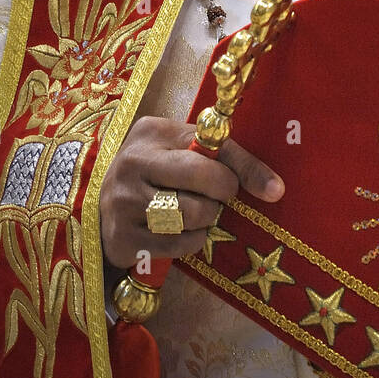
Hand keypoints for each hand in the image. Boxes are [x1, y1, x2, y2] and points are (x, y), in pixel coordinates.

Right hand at [99, 115, 284, 269]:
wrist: (102, 203)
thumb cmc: (157, 170)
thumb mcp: (186, 149)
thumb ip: (231, 159)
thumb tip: (277, 190)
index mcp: (152, 132)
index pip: (210, 150)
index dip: (235, 174)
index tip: (239, 187)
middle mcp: (132, 164)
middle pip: (200, 184)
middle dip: (219, 198)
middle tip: (217, 199)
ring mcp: (122, 203)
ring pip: (190, 218)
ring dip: (205, 221)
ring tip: (195, 212)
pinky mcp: (122, 239)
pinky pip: (177, 245)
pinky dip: (190, 241)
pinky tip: (180, 230)